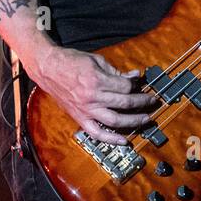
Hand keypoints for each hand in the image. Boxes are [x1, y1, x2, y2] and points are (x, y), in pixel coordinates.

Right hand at [27, 45, 156, 144]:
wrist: (48, 68)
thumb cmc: (71, 61)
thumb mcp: (96, 60)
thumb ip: (116, 71)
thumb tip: (134, 77)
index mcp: (97, 79)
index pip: (125, 87)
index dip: (136, 86)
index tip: (141, 85)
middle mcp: (92, 97)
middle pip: (124, 103)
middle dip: (142, 103)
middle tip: (152, 102)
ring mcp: (86, 109)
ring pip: (115, 120)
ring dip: (133, 121)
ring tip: (146, 120)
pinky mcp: (79, 118)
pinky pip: (96, 133)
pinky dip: (111, 139)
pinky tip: (124, 140)